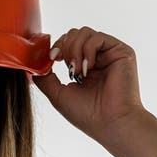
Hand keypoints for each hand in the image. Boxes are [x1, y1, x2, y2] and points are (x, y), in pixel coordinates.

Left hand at [31, 27, 146, 142]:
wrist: (109, 123)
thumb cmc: (87, 114)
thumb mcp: (58, 95)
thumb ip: (46, 78)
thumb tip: (35, 66)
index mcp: (84, 68)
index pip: (68, 44)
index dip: (57, 46)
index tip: (52, 58)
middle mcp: (97, 59)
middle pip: (75, 34)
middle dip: (65, 47)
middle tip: (65, 65)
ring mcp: (109, 55)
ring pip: (84, 32)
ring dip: (74, 49)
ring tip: (77, 70)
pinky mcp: (121, 52)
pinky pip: (98, 37)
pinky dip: (88, 50)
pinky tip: (88, 68)